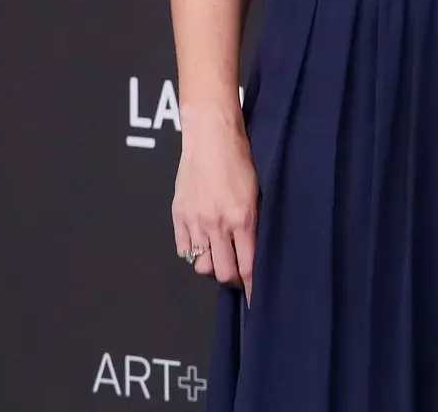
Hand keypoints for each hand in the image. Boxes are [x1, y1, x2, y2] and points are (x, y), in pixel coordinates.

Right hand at [172, 110, 258, 303]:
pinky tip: (203, 245)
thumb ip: (255, 221)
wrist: (211, 137)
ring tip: (222, 256)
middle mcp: (217, 225)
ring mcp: (195, 222)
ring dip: (213, 266)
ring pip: (201, 265)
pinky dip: (194, 253)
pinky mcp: (179, 216)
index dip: (251, 288)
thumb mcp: (258, 191)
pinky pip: (184, 250)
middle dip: (234, 279)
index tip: (255, 300)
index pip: (247, 266)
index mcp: (242, 219)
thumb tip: (256, 247)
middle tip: (240, 275)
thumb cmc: (241, 158)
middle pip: (223, 272)